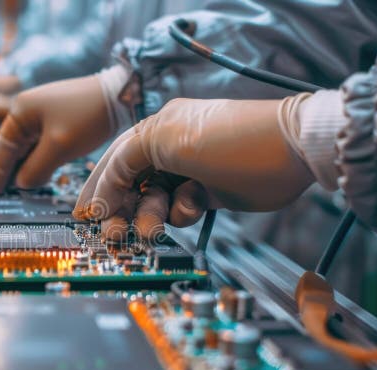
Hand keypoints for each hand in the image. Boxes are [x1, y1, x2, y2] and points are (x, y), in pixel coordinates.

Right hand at [0, 75, 112, 194]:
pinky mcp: (56, 118)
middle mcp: (26, 111)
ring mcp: (41, 114)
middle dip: (7, 172)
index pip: (2, 150)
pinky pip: (40, 144)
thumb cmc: (87, 117)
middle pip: (11, 148)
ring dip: (22, 167)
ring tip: (16, 190)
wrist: (119, 96)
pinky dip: (36, 160)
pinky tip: (36, 175)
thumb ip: (36, 169)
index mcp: (21, 112)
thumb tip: (22, 184)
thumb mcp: (59, 147)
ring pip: (26, 148)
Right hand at [74, 97, 314, 240]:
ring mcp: (190, 171)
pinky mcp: (209, 191)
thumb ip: (125, 160)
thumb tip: (104, 188)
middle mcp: (170, 148)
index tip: (86, 214)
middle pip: (132, 184)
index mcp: (157, 128)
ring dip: (150, 216)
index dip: (98, 187)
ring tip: (153, 230)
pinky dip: (182, 211)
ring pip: (155, 200)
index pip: (115, 160)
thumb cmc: (229, 139)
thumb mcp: (166, 139)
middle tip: (115, 234)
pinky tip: (195, 204)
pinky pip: (180, 207)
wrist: (290, 150)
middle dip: (121, 209)